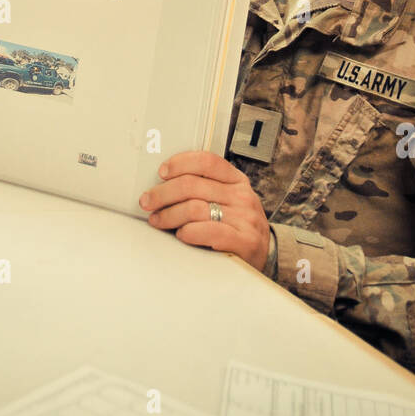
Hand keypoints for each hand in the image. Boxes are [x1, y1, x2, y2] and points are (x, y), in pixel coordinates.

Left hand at [140, 151, 270, 270]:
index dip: (180, 163)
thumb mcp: (228, 200)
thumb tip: (163, 183)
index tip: (162, 172)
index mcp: (236, 180)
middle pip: (193, 185)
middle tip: (147, 202)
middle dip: (163, 193)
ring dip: (169, 215)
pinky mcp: (245, 241)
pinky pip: (210, 232)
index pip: (207, 161)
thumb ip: (205, 189)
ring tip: (158, 220)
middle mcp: (242, 196)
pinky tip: (181, 234)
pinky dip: (189, 232)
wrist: (267, 254)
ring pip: (195, 208)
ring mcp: (245, 218)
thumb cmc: (238, 225)